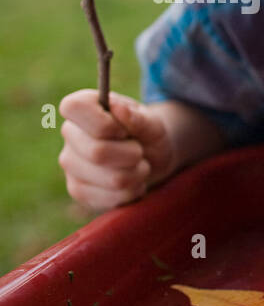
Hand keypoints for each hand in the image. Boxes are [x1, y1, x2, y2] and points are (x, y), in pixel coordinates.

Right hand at [57, 90, 174, 212]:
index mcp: (81, 108)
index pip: (73, 108)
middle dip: (133, 154)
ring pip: (112, 179)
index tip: (123, 130)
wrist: (150, 158)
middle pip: (98, 152)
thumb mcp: (152, 122)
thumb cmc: (147, 134)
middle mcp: (69, 134)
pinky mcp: (77, 190)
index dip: (105, 123)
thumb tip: (118, 108)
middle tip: (139, 150)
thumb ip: (138, 117)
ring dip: (138, 174)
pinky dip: (133, 191)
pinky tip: (132, 181)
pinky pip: (112, 198)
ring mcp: (70, 164)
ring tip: (139, 165)